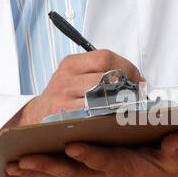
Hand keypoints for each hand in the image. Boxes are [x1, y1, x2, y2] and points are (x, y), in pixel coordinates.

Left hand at [3, 131, 177, 176]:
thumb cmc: (161, 173)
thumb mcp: (172, 162)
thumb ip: (174, 149)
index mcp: (121, 166)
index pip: (103, 160)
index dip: (88, 155)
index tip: (71, 146)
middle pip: (70, 173)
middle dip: (46, 166)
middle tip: (23, 159)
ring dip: (33, 176)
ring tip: (10, 168)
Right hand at [18, 49, 144, 125]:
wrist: (38, 116)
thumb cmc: (64, 96)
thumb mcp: (76, 75)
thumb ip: (102, 72)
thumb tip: (139, 80)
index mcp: (71, 63)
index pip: (105, 58)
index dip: (127, 68)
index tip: (136, 78)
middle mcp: (65, 78)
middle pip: (106, 78)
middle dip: (128, 87)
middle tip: (137, 96)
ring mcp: (62, 97)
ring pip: (102, 98)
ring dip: (121, 104)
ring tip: (129, 107)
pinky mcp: (62, 116)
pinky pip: (93, 115)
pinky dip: (108, 117)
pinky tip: (114, 119)